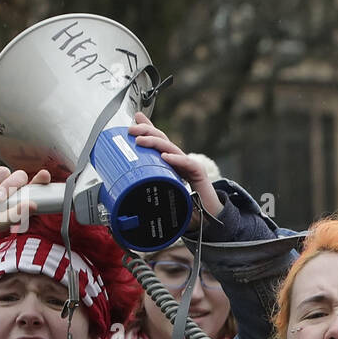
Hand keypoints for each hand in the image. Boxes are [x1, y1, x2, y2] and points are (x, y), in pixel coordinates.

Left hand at [127, 112, 222, 227]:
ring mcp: (190, 166)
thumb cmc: (187, 207)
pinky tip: (165, 157)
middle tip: (132, 130)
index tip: (136, 120)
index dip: (149, 129)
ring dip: (155, 143)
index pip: (160, 142)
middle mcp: (181, 161)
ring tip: (141, 141)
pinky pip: (187, 164)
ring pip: (171, 148)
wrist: (208, 218)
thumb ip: (152, 189)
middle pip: (163, 140)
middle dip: (147, 131)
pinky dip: (176, 159)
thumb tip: (129, 191)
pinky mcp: (199, 174)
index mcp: (172, 163)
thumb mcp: (163, 194)